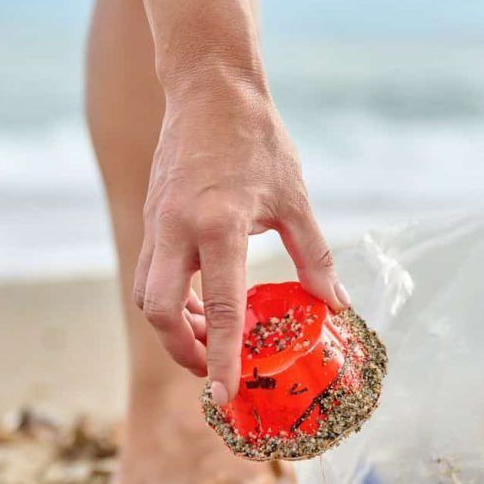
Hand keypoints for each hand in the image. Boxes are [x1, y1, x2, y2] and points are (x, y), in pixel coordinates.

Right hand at [134, 69, 347, 404]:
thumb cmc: (256, 138)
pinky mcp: (152, 219)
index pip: (221, 306)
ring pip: (149, 295)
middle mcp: (177, 229)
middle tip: (214, 369)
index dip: (222, 357)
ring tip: (212, 337)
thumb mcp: (294, 197)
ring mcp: (158, 224)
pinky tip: (204, 301)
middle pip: (161, 312)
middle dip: (183, 350)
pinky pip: (152, 273)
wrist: (207, 88)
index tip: (224, 395)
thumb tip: (333, 304)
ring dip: (176, 326)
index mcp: (219, 224)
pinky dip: (173, 299)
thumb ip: (313, 256)